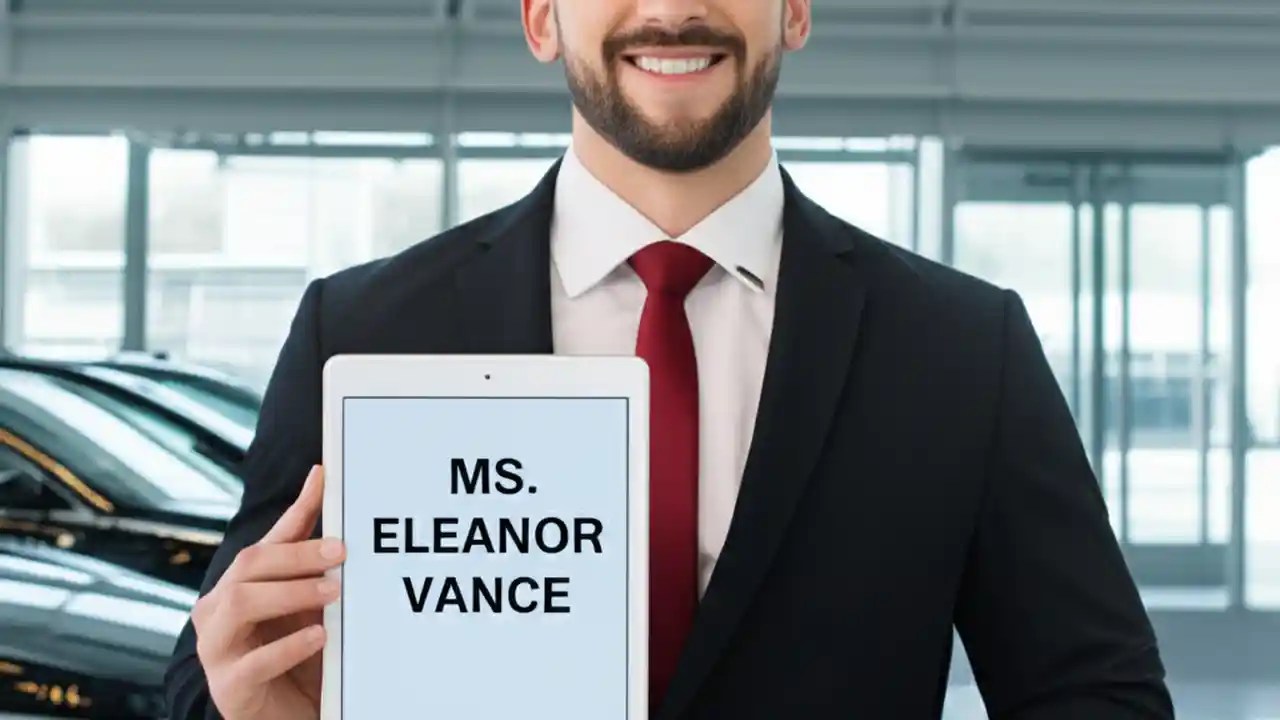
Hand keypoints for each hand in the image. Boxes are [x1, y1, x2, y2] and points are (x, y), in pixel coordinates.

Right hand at [194, 465, 344, 719]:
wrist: (285, 716)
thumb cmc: (296, 658)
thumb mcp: (310, 608)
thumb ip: (315, 564)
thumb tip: (332, 502)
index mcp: (240, 586)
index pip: (268, 540)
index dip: (297, 509)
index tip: (325, 477)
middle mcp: (219, 610)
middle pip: (249, 566)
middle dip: (296, 555)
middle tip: (341, 553)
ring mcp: (217, 649)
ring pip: (239, 605)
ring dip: (289, 594)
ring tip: (331, 593)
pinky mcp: (228, 688)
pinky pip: (252, 664)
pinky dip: (287, 647)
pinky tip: (318, 637)